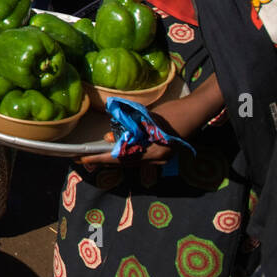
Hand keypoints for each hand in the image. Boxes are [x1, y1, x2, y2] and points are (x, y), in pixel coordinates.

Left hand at [79, 95, 196, 169]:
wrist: (196, 112)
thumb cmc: (173, 113)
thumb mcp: (147, 120)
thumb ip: (128, 130)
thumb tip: (107, 138)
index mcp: (154, 154)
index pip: (121, 158)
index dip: (100, 159)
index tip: (83, 159)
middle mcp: (156, 161)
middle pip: (124, 164)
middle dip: (102, 161)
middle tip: (81, 159)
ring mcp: (159, 159)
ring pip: (130, 162)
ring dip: (110, 159)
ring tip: (91, 157)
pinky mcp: (160, 153)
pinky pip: (137, 157)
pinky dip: (122, 155)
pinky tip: (110, 152)